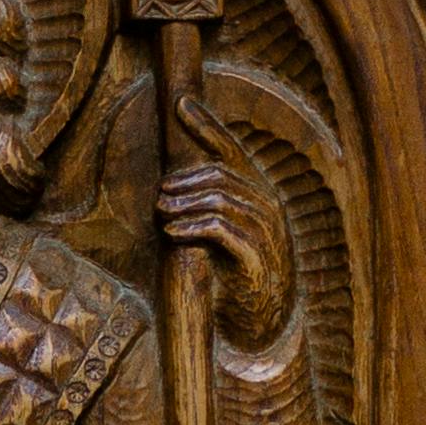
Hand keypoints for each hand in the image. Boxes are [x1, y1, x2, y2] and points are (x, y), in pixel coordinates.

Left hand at [155, 95, 295, 350]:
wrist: (262, 320)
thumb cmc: (235, 274)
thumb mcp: (220, 234)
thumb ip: (204, 207)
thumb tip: (165, 186)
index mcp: (256, 193)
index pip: (231, 150)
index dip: (207, 125)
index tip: (181, 104)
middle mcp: (265, 205)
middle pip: (222, 174)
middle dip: (186, 178)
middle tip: (160, 190)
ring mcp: (265, 230)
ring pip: (221, 199)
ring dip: (185, 202)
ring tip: (161, 210)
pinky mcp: (255, 256)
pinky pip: (222, 230)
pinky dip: (194, 226)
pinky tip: (173, 231)